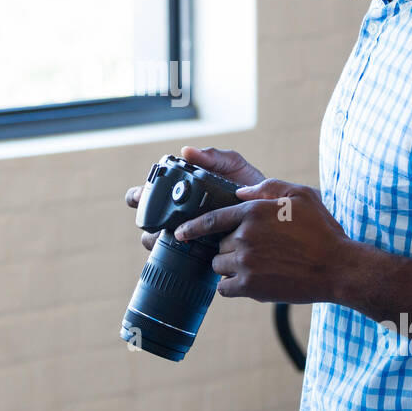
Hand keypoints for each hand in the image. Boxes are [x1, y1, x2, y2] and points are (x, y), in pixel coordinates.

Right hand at [124, 145, 265, 250]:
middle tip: (157, 220)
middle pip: (147, 221)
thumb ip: (214, 157)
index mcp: (180, 191)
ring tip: (174, 235)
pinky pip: (178, 259)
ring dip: (158, 240)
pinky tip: (186, 250)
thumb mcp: (234, 167)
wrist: (273, 214)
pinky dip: (175, 256)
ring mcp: (186, 235)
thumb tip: (187, 150)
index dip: (138, 195)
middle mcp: (177, 215)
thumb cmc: (249, 186)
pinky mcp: (196, 254)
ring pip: (157, 242)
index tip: (139, 196)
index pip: (147, 193)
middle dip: (146, 221)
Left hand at [172, 178, 356, 303]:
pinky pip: (225, 288)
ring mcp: (245, 263)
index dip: (192, 228)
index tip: (179, 233)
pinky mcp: (251, 287)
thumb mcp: (300, 195)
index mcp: (252, 212)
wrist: (337, 268)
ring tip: (254, 266)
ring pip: (218, 266)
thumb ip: (268, 188)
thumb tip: (240, 191)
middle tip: (254, 251)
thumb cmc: (322, 231)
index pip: (210, 219)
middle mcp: (244, 237)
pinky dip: (232, 286)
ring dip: (229, 267)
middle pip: (218, 245)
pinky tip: (249, 282)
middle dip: (230, 248)